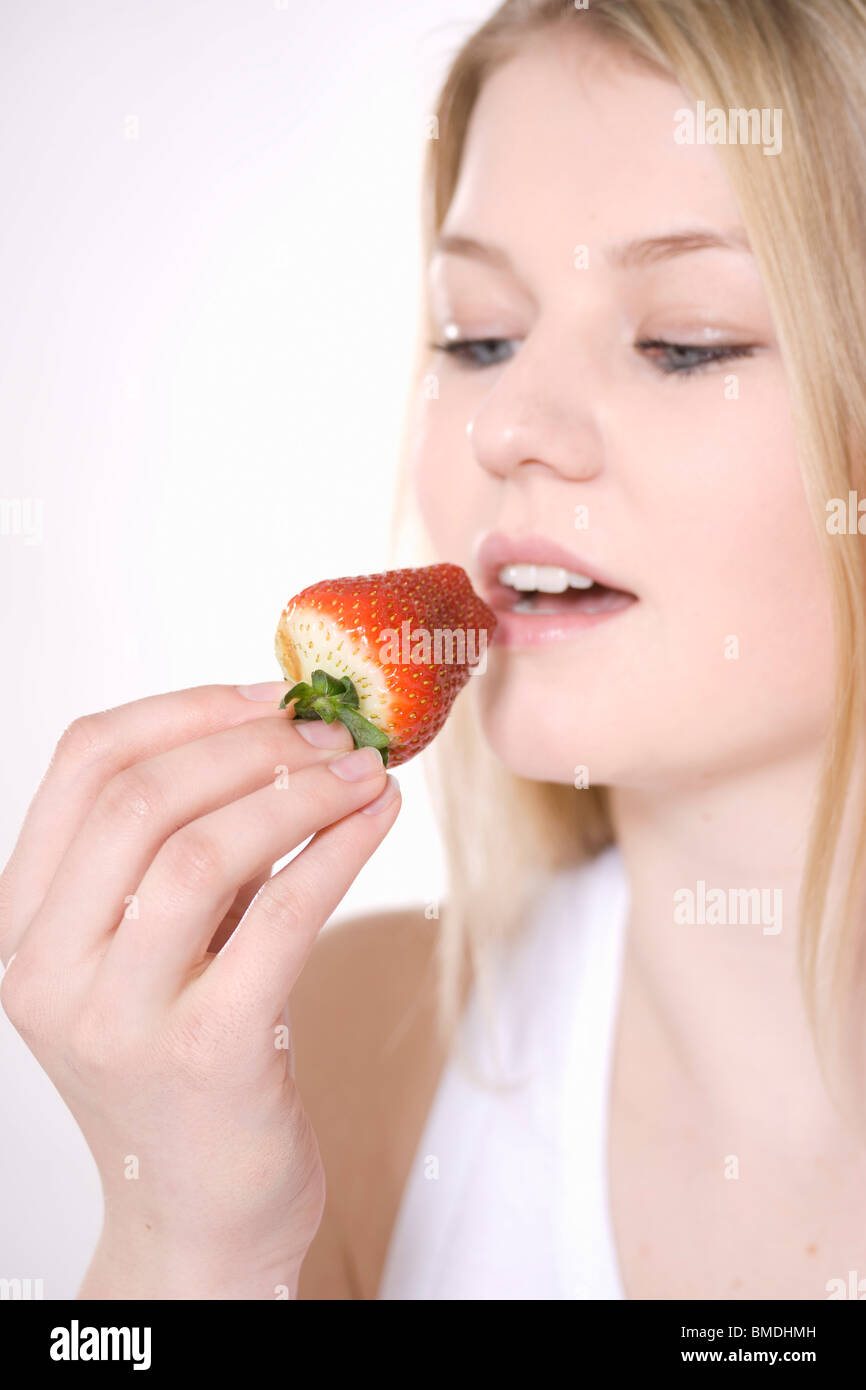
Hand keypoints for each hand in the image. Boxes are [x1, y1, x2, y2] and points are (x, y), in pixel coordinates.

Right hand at [0, 681, 399, 1297]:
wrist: (200, 1209)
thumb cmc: (185, 1058)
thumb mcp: (157, 944)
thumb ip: (187, 845)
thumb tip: (282, 728)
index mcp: (24, 921)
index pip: (83, 763)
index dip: (184, 707)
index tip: (270, 692)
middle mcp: (48, 967)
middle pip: (139, 798)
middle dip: (252, 744)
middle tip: (334, 731)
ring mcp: (117, 1018)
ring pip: (199, 850)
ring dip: (299, 791)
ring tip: (366, 771)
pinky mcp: (203, 1055)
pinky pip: (278, 915)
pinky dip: (336, 849)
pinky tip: (377, 822)